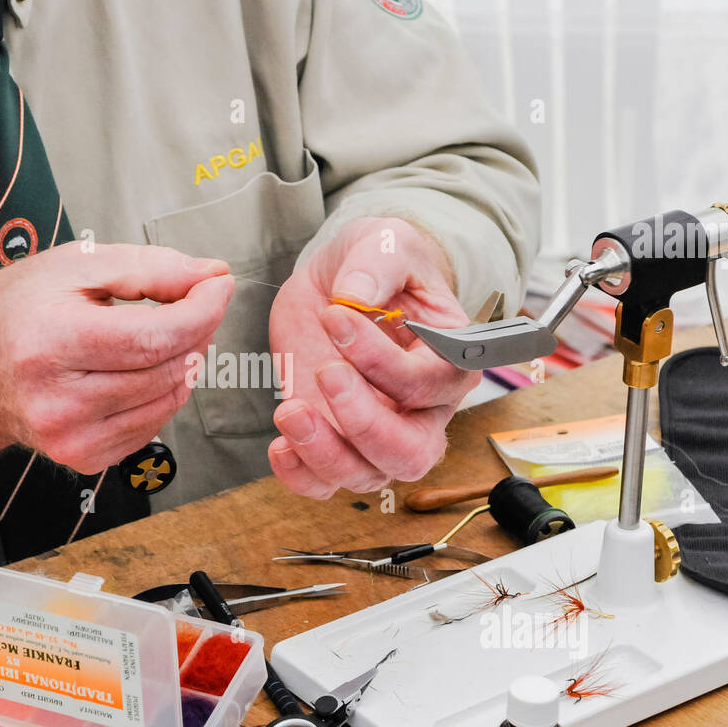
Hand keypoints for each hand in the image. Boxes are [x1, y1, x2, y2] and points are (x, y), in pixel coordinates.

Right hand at [0, 242, 233, 473]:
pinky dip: (162, 392)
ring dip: (184, 361)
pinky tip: (139, 368)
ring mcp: (71, 438)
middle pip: (168, 369)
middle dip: (196, 330)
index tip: (218, 285)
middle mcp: (57, 401)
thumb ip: (149, 268)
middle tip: (192, 302)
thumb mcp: (74, 266)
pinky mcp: (84, 458)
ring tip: (161, 331)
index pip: (155, 338)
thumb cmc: (16, 311)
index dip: (202, 310)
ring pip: (169, 399)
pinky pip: (154, 425)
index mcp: (50, 343)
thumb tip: (211, 274)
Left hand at [267, 217, 478, 497]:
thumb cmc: (378, 264)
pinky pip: (325, 483)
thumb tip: (356, 295)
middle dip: (365, 424)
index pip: (428, 383)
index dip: (382, 361)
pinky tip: (279, 445)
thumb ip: (376, 264)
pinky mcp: (335, 440)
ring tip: (290, 411)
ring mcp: (376, 432)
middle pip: (411, 453)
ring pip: (368, 475)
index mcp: (448, 361)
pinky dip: (300, 475)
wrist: (338, 282)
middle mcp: (421, 410)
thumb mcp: (384, 244)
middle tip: (325, 373)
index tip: (337, 318)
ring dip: (325, 453)